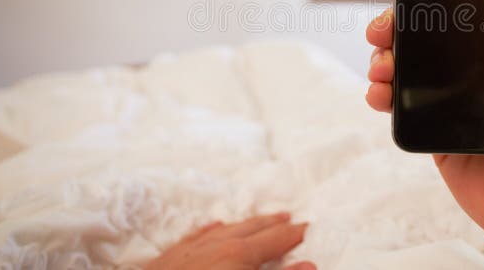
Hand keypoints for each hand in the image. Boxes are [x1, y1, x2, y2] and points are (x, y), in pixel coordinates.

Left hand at [145, 213, 313, 269]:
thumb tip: (311, 265)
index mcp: (241, 253)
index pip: (278, 239)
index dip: (297, 234)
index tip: (311, 228)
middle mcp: (219, 243)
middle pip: (254, 228)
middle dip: (274, 224)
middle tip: (291, 218)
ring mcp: (194, 247)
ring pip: (227, 228)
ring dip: (248, 224)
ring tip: (260, 219)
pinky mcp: (172, 256)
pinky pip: (198, 235)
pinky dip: (213, 229)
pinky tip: (217, 225)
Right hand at [366, 0, 483, 267]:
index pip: (471, 8)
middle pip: (433, 36)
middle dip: (402, 26)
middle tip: (384, 28)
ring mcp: (461, 104)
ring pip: (412, 70)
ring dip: (387, 60)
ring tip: (380, 63)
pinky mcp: (443, 138)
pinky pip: (406, 111)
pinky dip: (384, 97)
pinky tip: (378, 94)